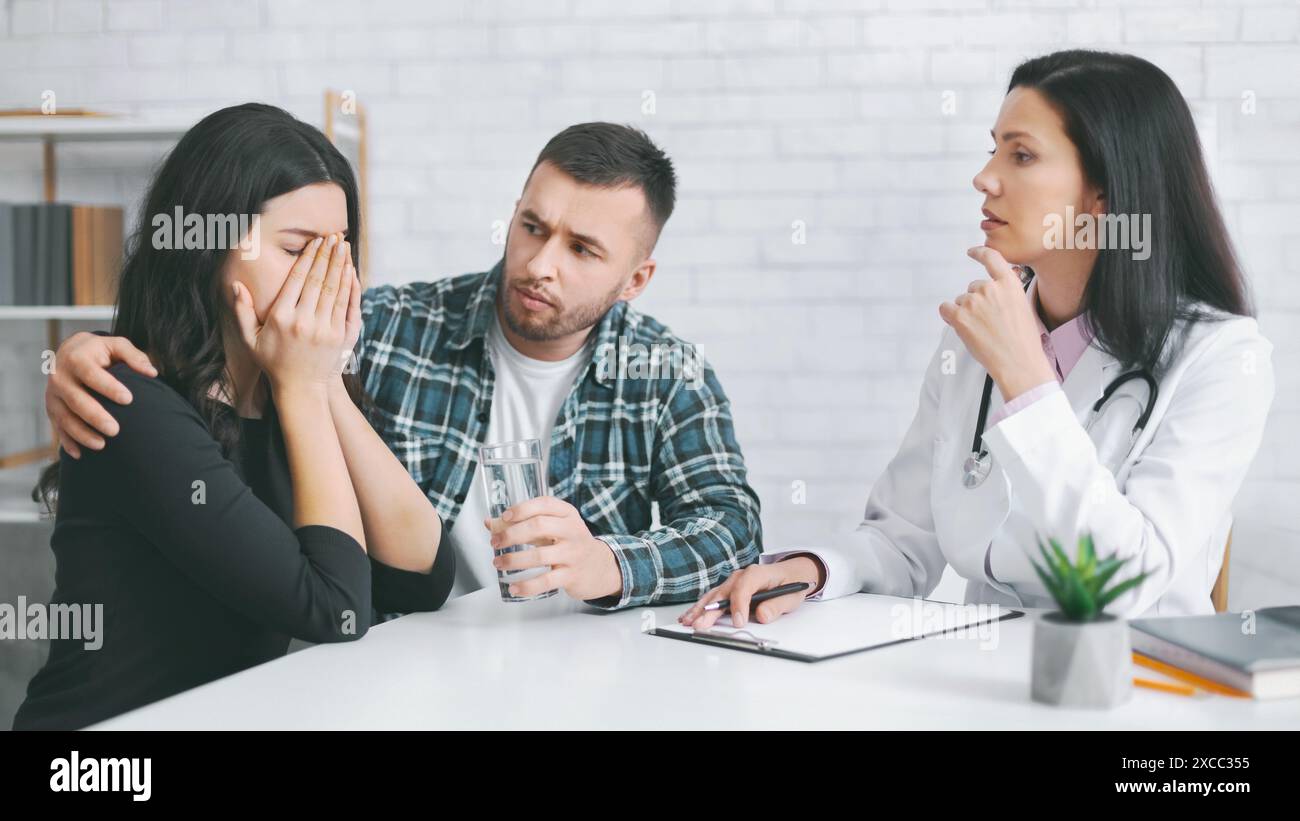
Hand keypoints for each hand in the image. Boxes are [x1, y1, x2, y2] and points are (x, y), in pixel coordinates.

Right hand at [45, 331, 157, 457]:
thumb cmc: (101, 350)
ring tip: (102, 445)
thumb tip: (152, 373)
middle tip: (116, 430)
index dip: (108, 387)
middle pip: (76, 400)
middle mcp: (60, 377)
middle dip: (95, 416)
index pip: (91, 374)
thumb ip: (134, 356)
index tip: (129, 399)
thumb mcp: (116, 345)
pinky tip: (80, 455)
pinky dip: (68, 442)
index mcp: (76, 358)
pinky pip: (58, 427)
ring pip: (65, 417)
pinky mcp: (51, 408)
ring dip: (82, 433)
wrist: (70, 351)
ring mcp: (53, 394)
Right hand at [232, 234, 358, 394]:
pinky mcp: (338, 335)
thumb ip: (242, 311)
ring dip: (339, 265)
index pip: (297, 280)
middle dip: (326, 255)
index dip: (308, 258)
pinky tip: (350, 271)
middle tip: (333, 236)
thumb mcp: (250, 338)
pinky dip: (349, 286)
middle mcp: (303, 321)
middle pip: (318, 280)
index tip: (314, 242)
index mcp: (280, 317)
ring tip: (342, 246)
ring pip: (334, 289)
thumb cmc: (273, 361)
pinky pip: (345, 304)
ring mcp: (323, 328)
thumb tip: (235, 284)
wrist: (301, 388)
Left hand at [485, 496, 621, 601]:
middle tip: (495, 542)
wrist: (600, 567)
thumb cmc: (569, 543)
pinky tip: (513, 587)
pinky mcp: (571, 576)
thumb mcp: (552, 528)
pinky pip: (546, 581)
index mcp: (567, 514)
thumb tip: (490, 523)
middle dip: (512, 534)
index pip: (544, 504)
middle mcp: (572, 531)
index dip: (522, 509)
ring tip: (498, 562)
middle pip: (539, 526)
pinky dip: (527, 585)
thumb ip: (523, 524)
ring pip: (539, 555)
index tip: (504, 517)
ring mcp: (573, 554)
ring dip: (513, 560)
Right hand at [678, 556, 821, 629]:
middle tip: (701, 626)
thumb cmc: (789, 584)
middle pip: (723, 593)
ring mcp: (732, 582)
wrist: (790, 574)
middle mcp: (741, 576)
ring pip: (713, 596)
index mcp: (757, 573)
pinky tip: (689, 617)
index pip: (744, 588)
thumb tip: (762, 616)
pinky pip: (712, 599)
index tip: (738, 622)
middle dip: (710, 611)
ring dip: (699, 610)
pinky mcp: (728, 590)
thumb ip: (776, 606)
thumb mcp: (791, 596)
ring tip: (687, 622)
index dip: (739, 605)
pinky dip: (700, 608)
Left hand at [938, 246, 1055, 400]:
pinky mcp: (959, 316)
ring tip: (982, 330)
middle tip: (989, 323)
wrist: (1018, 362)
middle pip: (973, 287)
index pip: (992, 258)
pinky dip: (950, 316)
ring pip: (961, 300)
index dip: (980, 253)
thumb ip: (1009, 290)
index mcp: (1009, 283)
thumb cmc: (1023, 339)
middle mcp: (990, 288)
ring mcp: (973, 301)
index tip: (972, 252)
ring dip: (966, 312)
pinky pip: (945, 309)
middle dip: (977, 302)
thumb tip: (1003, 278)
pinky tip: (962, 327)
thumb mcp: (1023, 306)